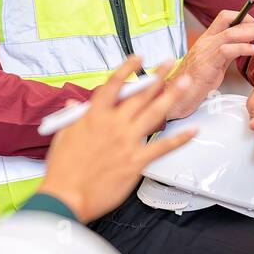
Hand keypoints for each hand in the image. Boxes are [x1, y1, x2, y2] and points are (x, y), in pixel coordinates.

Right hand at [39, 57, 197, 222]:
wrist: (66, 195)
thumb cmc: (62, 168)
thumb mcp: (62, 136)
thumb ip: (73, 117)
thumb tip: (75, 105)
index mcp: (94, 116)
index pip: (114, 85)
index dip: (127, 69)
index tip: (139, 58)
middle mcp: (113, 124)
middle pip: (140, 95)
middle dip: (157, 76)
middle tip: (170, 63)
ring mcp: (127, 142)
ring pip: (154, 113)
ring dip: (172, 96)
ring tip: (184, 82)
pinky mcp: (136, 161)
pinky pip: (162, 146)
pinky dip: (179, 139)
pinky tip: (191, 131)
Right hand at [166, 9, 253, 119]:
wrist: (172, 97)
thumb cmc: (192, 84)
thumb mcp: (212, 64)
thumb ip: (225, 54)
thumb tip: (245, 47)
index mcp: (207, 39)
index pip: (227, 17)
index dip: (247, 18)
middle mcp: (206, 41)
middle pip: (236, 23)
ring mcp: (205, 51)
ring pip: (233, 33)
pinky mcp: (206, 64)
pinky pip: (227, 50)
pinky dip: (244, 48)